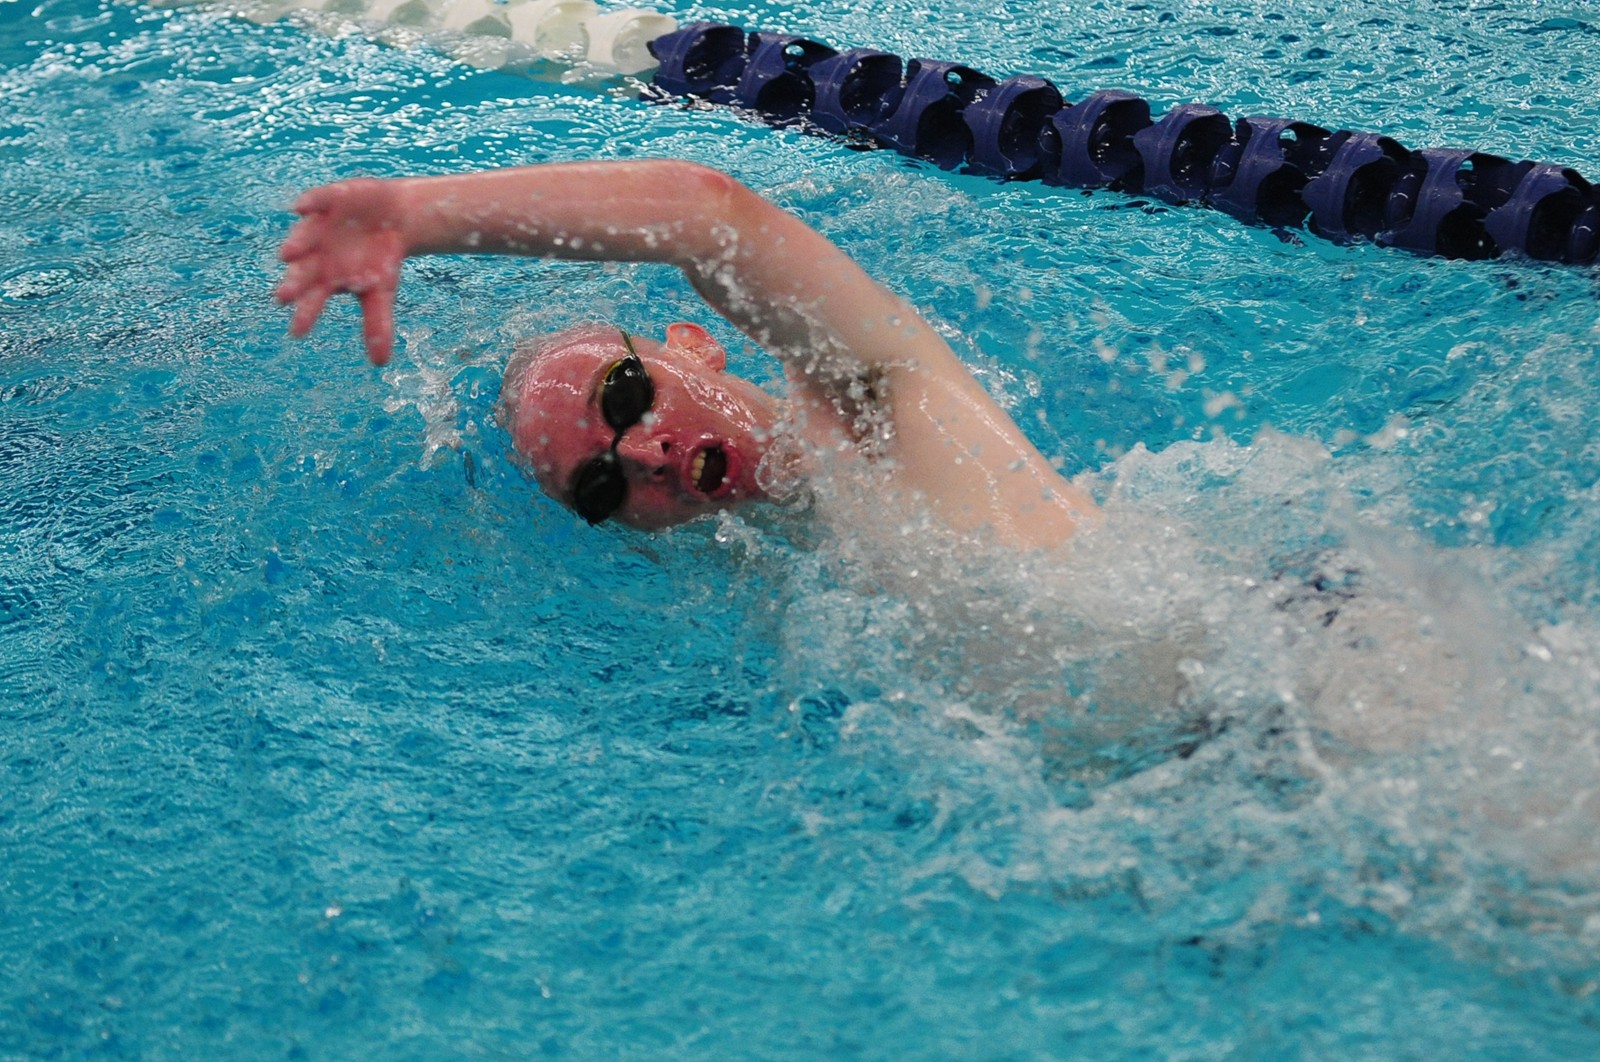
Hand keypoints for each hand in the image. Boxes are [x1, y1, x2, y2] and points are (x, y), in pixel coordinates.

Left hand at [276, 179, 407, 364]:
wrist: (392, 219)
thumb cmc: (380, 259)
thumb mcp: (381, 292)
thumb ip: (377, 324)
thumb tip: (380, 364)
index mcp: (325, 280)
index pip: (312, 300)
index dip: (306, 314)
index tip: (298, 332)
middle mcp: (315, 256)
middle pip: (302, 272)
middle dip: (294, 283)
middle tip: (284, 297)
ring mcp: (319, 228)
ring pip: (304, 238)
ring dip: (297, 245)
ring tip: (288, 256)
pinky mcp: (327, 201)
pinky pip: (316, 201)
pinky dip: (309, 203)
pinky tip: (299, 208)